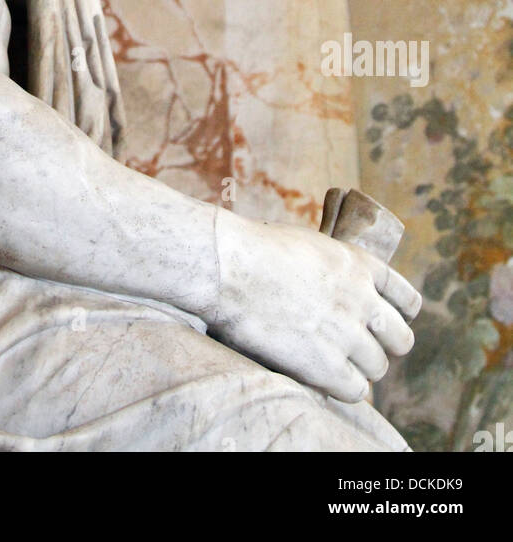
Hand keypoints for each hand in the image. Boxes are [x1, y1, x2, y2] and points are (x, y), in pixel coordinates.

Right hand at [207, 212, 421, 402]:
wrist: (230, 265)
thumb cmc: (257, 249)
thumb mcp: (311, 246)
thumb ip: (334, 270)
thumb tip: (334, 290)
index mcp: (360, 264)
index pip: (406, 300)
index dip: (398, 315)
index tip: (382, 323)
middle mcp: (362, 298)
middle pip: (401, 339)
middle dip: (384, 345)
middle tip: (360, 348)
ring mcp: (346, 331)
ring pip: (379, 366)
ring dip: (361, 368)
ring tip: (337, 364)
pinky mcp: (325, 363)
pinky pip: (356, 389)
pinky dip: (343, 388)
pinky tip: (325, 378)